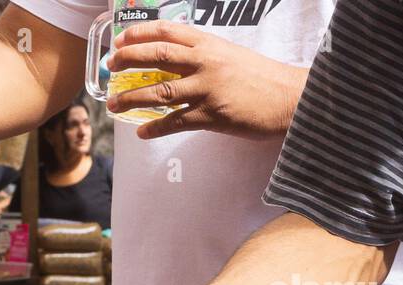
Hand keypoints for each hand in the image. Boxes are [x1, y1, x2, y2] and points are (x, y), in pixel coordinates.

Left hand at [106, 21, 306, 139]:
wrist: (291, 98)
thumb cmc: (262, 77)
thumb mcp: (232, 55)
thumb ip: (205, 55)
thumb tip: (177, 60)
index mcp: (210, 45)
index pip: (168, 32)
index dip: (141, 35)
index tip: (121, 40)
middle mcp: (206, 63)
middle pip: (158, 58)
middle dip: (129, 61)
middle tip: (111, 67)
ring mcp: (207, 89)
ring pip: (160, 92)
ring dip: (132, 98)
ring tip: (113, 105)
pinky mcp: (212, 115)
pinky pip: (176, 122)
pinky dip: (155, 128)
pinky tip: (141, 132)